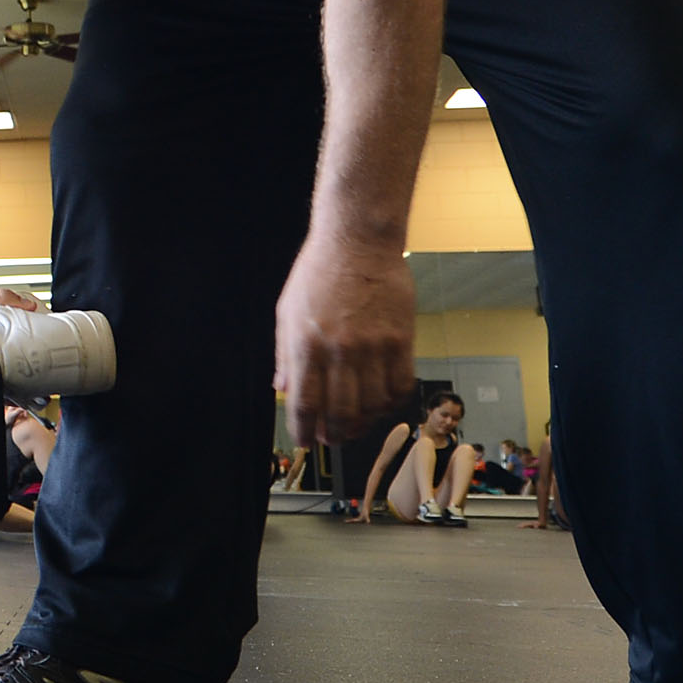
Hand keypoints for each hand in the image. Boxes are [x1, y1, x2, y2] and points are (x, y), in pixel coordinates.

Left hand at [274, 231, 415, 449]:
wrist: (358, 241)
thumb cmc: (319, 272)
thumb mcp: (287, 311)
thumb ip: (285, 354)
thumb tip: (282, 388)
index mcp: (305, 344)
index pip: (304, 403)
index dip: (304, 430)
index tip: (306, 442)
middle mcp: (338, 350)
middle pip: (340, 412)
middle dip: (336, 434)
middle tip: (334, 437)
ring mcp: (372, 346)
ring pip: (372, 405)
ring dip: (364, 423)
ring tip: (358, 423)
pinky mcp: (400, 339)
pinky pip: (400, 385)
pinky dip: (392, 402)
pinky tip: (383, 402)